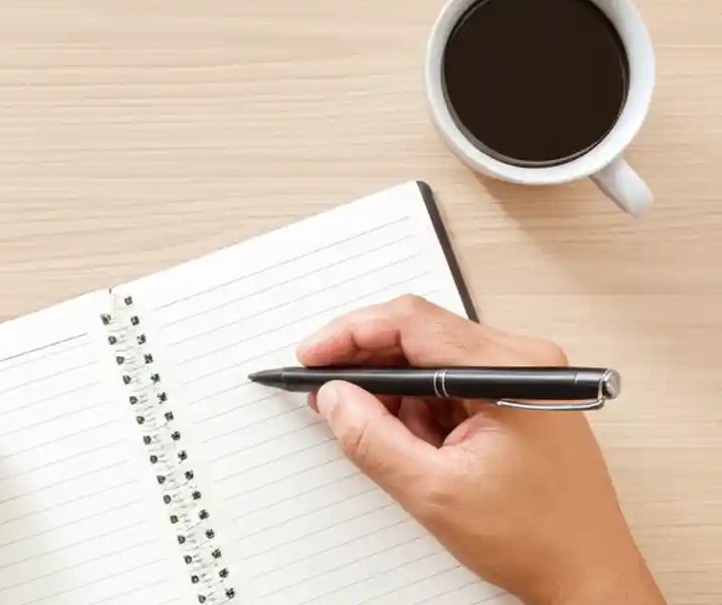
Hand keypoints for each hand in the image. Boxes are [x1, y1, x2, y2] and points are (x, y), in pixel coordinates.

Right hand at [297, 296, 663, 604]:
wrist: (587, 576)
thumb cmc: (535, 538)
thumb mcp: (434, 493)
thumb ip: (373, 440)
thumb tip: (333, 398)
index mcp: (509, 370)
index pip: (412, 322)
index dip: (351, 334)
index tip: (311, 357)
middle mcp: (521, 360)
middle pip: (420, 335)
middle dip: (367, 366)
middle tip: (325, 395)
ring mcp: (521, 377)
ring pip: (430, 361)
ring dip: (395, 394)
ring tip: (380, 439)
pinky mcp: (515, 397)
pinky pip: (449, 385)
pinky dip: (420, 409)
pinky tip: (414, 447)